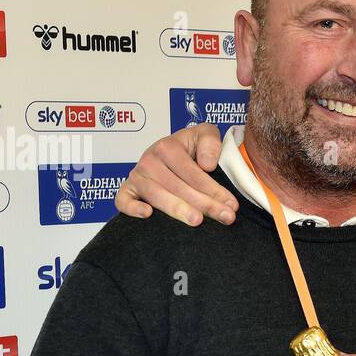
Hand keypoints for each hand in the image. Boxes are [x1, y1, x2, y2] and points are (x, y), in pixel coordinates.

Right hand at [115, 122, 235, 225]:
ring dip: (177, 209)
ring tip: (197, 221)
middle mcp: (150, 160)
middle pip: (178, 187)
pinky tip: (148, 214)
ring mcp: (137, 176)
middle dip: (204, 204)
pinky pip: (123, 200)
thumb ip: (210, 142)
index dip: (213, 189)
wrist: (174, 153)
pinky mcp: (128, 189)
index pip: (193, 173)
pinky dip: (132, 207)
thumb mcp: (206, 135)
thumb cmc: (192, 148)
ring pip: (156, 195)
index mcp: (168, 147)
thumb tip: (207, 164)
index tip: (232, 204)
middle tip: (225, 217)